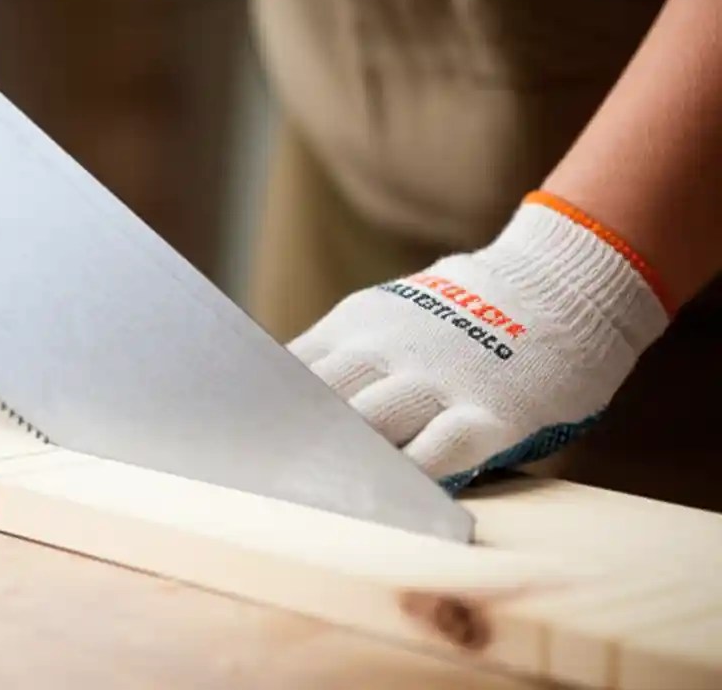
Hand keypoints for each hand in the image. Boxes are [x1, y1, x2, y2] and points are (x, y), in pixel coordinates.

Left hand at [288, 192, 670, 491]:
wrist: (555, 283)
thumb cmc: (455, 319)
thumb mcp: (383, 317)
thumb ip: (338, 356)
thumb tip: (273, 400)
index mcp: (355, 326)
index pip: (284, 372)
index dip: (255, 413)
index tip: (230, 445)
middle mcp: (387, 351)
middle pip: (317, 404)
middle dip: (287, 445)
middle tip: (258, 486)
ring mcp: (437, 381)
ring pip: (370, 429)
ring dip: (341, 467)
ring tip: (313, 503)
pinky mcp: (489, 413)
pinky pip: (439, 453)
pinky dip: (409, 481)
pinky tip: (387, 503)